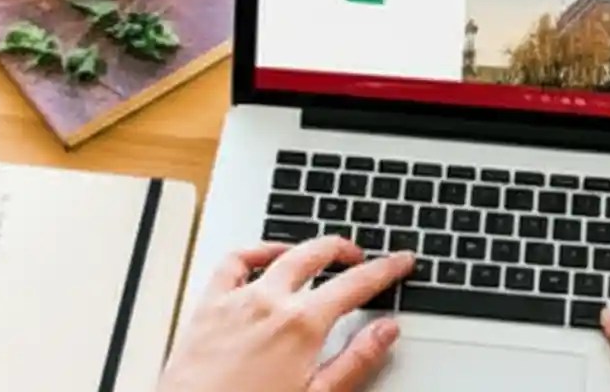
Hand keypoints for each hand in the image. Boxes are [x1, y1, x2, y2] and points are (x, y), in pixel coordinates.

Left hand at [157, 237, 414, 391]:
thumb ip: (356, 360)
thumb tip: (387, 330)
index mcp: (303, 325)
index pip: (357, 284)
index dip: (386, 270)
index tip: (401, 262)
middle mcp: (271, 302)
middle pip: (318, 255)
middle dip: (345, 250)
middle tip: (362, 256)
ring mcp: (237, 300)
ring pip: (280, 254)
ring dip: (306, 248)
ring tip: (320, 253)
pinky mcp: (208, 307)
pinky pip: (233, 263)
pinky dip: (254, 252)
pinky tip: (265, 257)